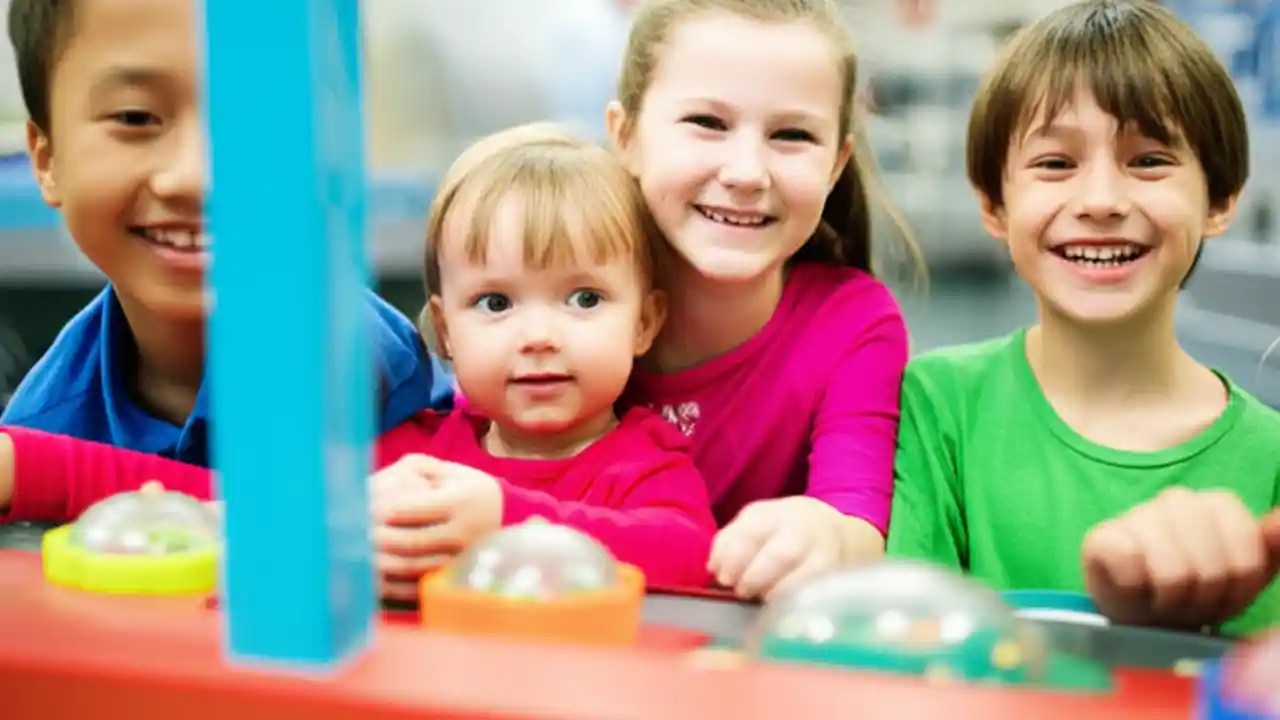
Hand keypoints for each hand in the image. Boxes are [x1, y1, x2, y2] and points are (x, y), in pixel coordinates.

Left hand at [370, 455, 503, 600]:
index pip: (423, 507)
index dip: (392, 510)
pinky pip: (421, 587)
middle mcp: (466, 532)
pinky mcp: (454, 580)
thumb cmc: (464, 488)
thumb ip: (414, 468)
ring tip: (356, 558)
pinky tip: (371, 580)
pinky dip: (393, 586)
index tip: (364, 509)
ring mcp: (461, 560)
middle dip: (381, 540)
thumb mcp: (447, 470)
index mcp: (463, 501)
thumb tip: (380, 477)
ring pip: (416, 567)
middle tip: (353, 536)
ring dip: (382, 565)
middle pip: (416, 541)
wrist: (501, 518)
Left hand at [708, 496, 853, 600]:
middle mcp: (801, 529)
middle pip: (780, 554)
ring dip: (773, 591)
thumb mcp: (754, 524)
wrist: (831, 530)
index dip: (733, 557)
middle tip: (741, 591)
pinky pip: (812, 591)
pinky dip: (792, 599)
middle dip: (754, 577)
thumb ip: (729, 543)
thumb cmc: (780, 531)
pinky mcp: (833, 575)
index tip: (722, 577)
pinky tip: (779, 604)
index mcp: (772, 514)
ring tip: (760, 596)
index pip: (751, 531)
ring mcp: (821, 552)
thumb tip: (714, 568)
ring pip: (800, 575)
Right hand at [1082, 488, 1279, 629]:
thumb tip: (1278, 523)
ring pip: (1173, 572)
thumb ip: (1272, 549)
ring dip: (1170, 602)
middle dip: (1203, 600)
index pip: (1246, 561)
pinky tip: (1134, 591)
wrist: (1140, 614)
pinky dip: (1135, 591)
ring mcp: (1138, 513)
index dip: (1236, 593)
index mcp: (1218, 505)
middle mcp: (1178, 499)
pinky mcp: (1101, 536)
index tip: (1221, 599)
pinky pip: (1131, 566)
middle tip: (1189, 604)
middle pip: (1211, 570)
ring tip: (1164, 602)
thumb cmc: (1195, 594)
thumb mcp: (1244, 578)